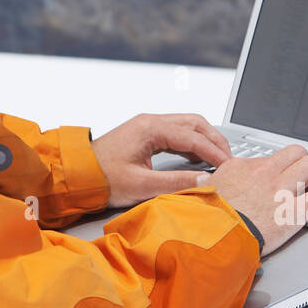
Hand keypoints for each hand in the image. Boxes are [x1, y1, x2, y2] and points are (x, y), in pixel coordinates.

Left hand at [89, 113, 233, 208]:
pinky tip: (198, 158)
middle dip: (215, 140)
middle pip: (194, 123)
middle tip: (229, 160)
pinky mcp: (144, 134)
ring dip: (205, 140)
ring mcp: (147, 126)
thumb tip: (206, 180)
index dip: (214, 152)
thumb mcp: (142, 185)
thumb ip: (177, 181)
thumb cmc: (102, 178)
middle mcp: (150, 122)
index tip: (229, 166)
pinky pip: (176, 133)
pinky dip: (192, 143)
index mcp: (150, 129)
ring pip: (187, 126)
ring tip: (219, 159)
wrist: (77, 174)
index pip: (193, 137)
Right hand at [206, 144, 307, 256]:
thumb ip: (212, 185)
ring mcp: (280, 191)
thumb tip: (206, 181)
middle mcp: (263, 173)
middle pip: (295, 152)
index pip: (269, 158)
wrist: (211, 237)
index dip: (280, 168)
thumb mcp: (203, 192)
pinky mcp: (293, 212)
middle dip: (305, 163)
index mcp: (241, 168)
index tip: (282, 176)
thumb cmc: (205, 219)